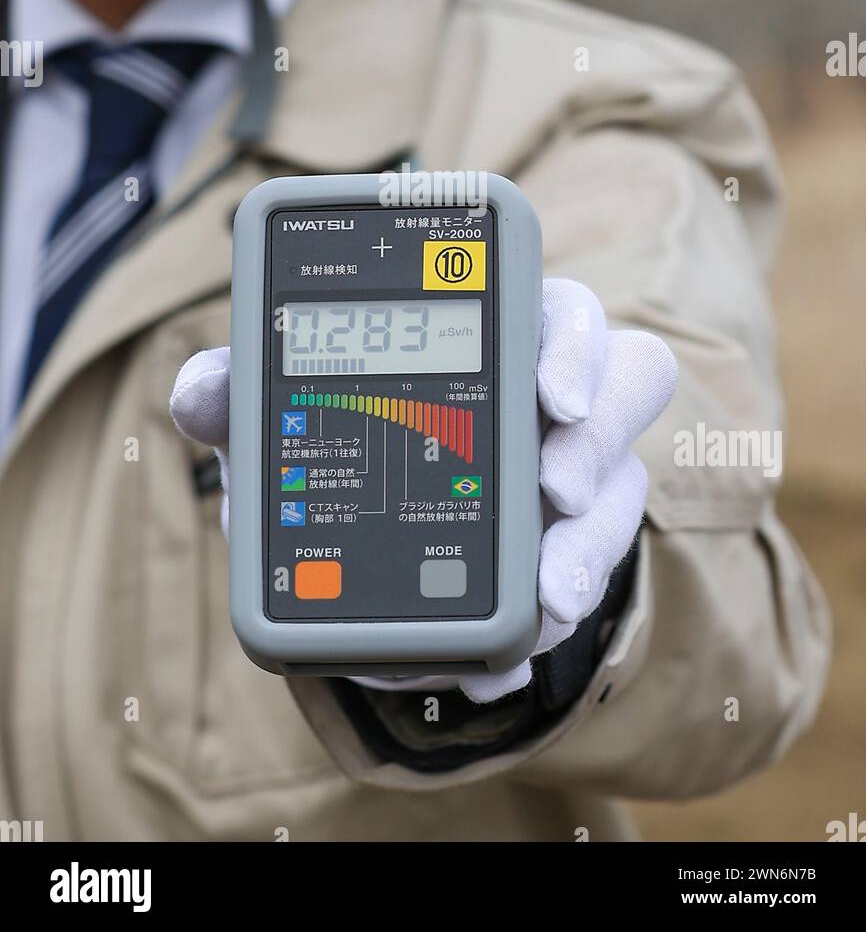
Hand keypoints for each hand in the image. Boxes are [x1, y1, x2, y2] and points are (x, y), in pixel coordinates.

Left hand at [169, 278, 676, 703]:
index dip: (575, 345)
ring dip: (585, 555)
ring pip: (616, 504)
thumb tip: (201, 393)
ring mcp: (576, 482)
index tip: (550, 396)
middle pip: (627, 394)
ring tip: (544, 603)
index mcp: (502, 336)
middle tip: (554, 494)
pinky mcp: (566, 557)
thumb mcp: (286, 413)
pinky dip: (531, 633)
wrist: (362, 540)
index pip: (568, 314)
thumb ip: (245, 392)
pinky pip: (576, 590)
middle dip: (596, 448)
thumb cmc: (337, 437)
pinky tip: (491, 669)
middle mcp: (556, 403)